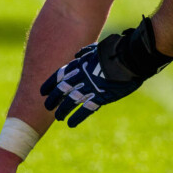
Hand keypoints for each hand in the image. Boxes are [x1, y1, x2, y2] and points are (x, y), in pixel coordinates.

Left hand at [40, 17, 172, 126]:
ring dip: (63, 110)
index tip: (42, 92)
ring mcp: (90, 87)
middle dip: (53, 99)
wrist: (129, 57)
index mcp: (80, 64)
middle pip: (62, 89)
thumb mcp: (97, 49)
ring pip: (71, 101)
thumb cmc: (116, 51)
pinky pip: (85, 109)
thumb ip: (86, 53)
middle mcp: (82, 76)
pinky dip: (77, 117)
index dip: (50, 84)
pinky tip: (70, 123)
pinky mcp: (101, 96)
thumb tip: (77, 54)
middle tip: (47, 106)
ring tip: (58, 117)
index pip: (60, 75)